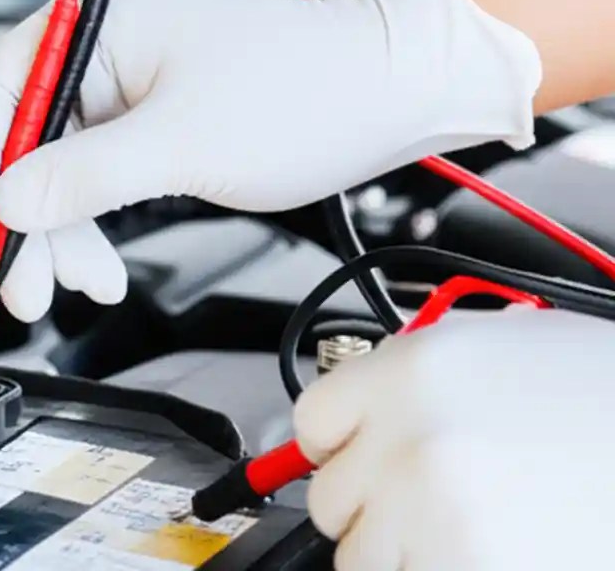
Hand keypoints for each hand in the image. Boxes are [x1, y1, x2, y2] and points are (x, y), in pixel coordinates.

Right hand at [0, 0, 538, 320]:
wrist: (382, 98)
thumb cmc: (306, 90)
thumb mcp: (184, 142)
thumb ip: (87, 176)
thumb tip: (8, 206)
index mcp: (102, 17)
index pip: (2, 85)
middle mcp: (103, 46)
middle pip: (22, 137)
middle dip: (22, 218)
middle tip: (20, 283)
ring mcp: (121, 87)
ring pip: (54, 170)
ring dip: (57, 236)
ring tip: (71, 288)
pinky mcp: (141, 125)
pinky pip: (89, 180)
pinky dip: (88, 227)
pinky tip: (97, 268)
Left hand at [294, 307, 614, 569]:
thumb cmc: (612, 399)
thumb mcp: (511, 348)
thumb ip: (421, 377)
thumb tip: (362, 408)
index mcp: (415, 369)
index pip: (313, 420)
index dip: (344, 445)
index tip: (367, 458)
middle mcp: (411, 437)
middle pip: (333, 495)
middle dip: (380, 504)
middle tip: (450, 496)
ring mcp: (432, 511)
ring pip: (362, 555)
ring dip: (407, 550)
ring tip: (485, 525)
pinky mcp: (461, 566)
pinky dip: (442, 569)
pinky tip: (501, 548)